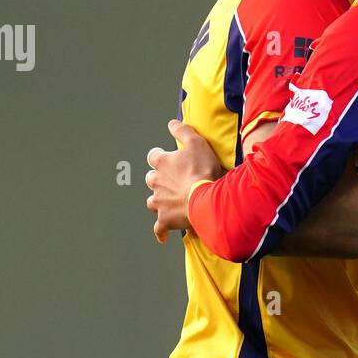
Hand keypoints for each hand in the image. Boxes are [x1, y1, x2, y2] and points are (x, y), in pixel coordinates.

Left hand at [145, 119, 223, 243]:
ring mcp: (159, 202)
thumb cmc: (203, 170)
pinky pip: (159, 228)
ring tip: (171, 202)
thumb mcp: (196, 142)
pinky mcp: (165, 220)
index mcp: (161, 163)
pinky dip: (161, 231)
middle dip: (159, 180)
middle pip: (151, 179)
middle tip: (174, 181)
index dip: (161, 158)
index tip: (170, 160)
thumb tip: (171, 122)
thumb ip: (182, 130)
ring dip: (159, 201)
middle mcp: (156, 182)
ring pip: (152, 201)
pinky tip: (163, 236)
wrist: (206, 198)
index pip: (153, 156)